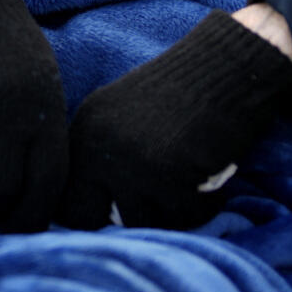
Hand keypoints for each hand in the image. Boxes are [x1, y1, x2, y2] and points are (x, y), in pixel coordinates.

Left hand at [58, 9, 291, 230]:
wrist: (223, 69)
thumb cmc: (181, 95)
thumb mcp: (122, 119)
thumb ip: (104, 160)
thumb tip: (99, 218)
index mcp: (83, 135)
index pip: (69, 203)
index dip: (96, 213)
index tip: (124, 208)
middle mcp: (97, 151)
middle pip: (96, 220)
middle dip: (126, 218)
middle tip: (158, 202)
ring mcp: (131, 166)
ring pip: (145, 222)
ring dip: (171, 211)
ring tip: (190, 185)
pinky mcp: (170, 177)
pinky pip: (186, 217)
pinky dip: (204, 206)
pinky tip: (210, 181)